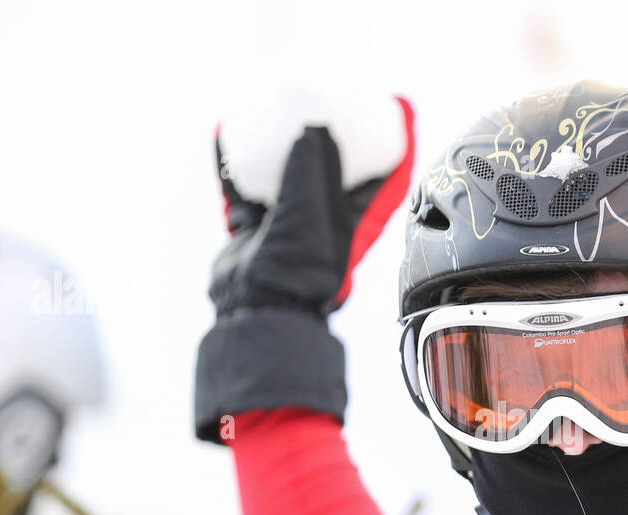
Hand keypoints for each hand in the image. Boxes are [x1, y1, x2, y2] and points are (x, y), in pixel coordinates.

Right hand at [210, 92, 415, 315]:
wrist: (255, 307)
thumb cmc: (295, 269)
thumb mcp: (310, 213)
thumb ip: (312, 170)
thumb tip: (317, 126)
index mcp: (354, 219)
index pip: (386, 175)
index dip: (397, 142)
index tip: (401, 107)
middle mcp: (325, 217)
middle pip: (337, 165)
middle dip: (337, 131)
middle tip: (331, 94)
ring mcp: (289, 220)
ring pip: (290, 169)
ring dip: (284, 140)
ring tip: (279, 103)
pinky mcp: (256, 224)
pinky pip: (246, 183)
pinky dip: (237, 160)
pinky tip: (226, 132)